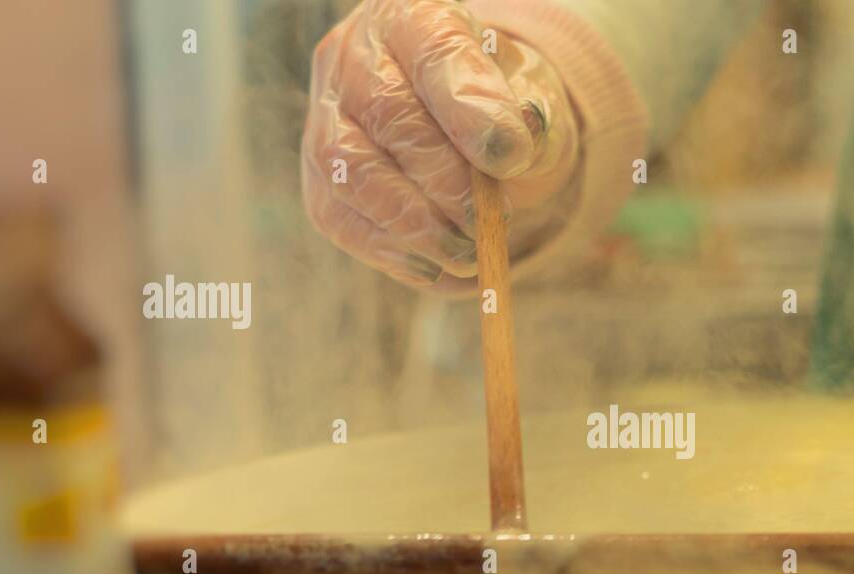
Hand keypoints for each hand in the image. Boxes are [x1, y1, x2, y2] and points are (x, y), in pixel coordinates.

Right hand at [302, 0, 579, 287]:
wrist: (463, 126)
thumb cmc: (500, 103)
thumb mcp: (534, 98)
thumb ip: (533, 116)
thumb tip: (518, 142)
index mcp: (415, 16)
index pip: (434, 48)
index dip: (469, 108)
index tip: (510, 158)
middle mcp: (356, 56)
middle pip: (389, 114)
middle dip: (446, 181)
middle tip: (490, 223)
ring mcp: (326, 117)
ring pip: (351, 171)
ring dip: (416, 225)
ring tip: (469, 253)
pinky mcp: (320, 178)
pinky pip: (340, 219)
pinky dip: (394, 253)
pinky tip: (440, 268)